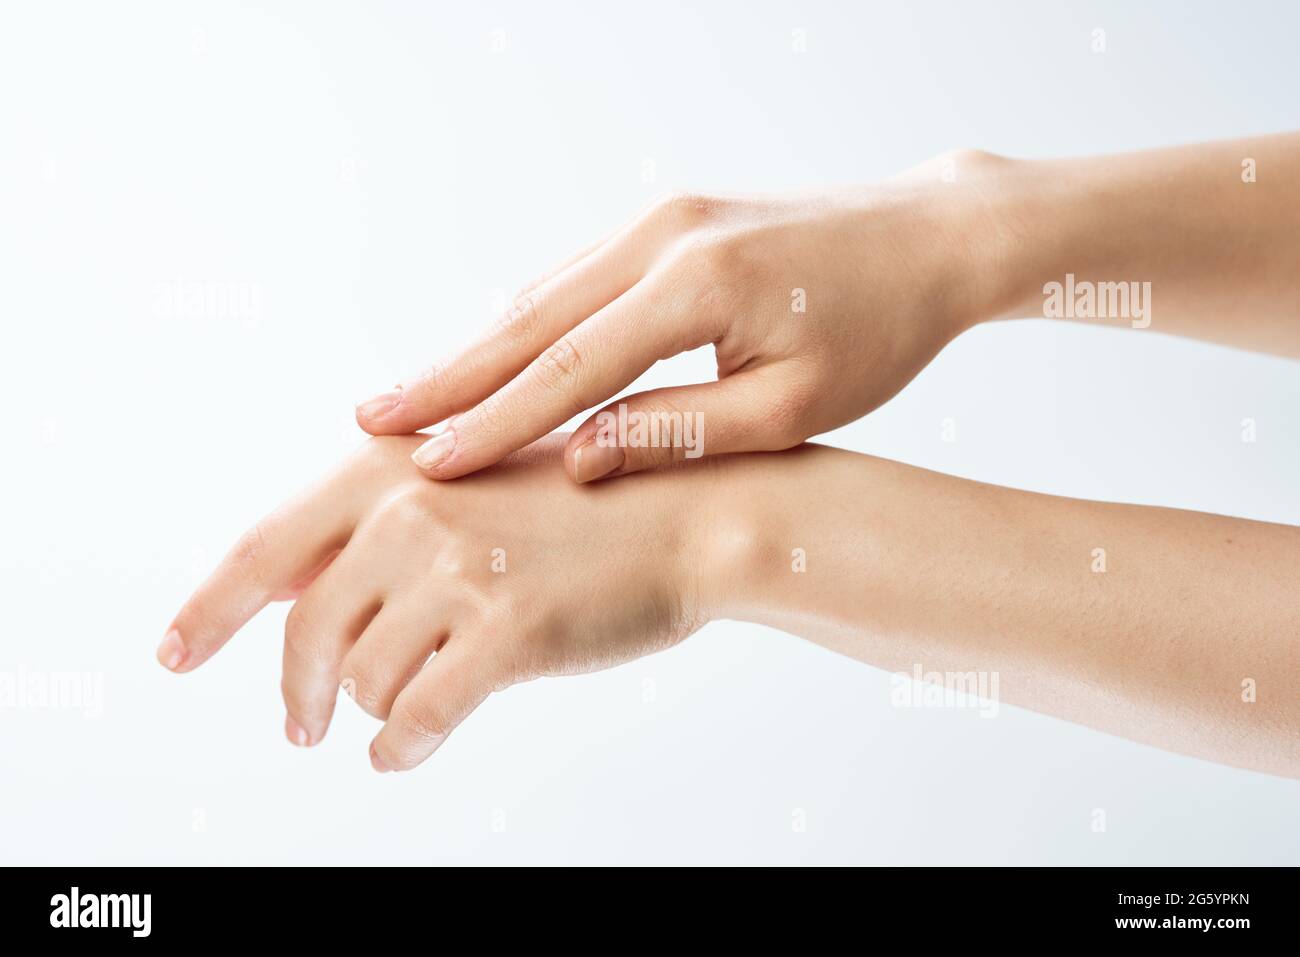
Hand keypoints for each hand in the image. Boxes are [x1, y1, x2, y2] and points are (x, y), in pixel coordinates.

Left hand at [156, 435, 719, 770]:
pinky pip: (416, 718)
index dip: (208, 606)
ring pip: (365, 681)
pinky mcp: (506, 632)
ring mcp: (459, 570)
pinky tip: (407, 750)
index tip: (175, 653)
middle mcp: (414, 510)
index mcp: (394, 468)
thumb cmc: (588, 505)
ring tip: (417, 703)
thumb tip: (283, 590)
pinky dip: (402, 746)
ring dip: (379, 707)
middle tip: (302, 727)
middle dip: (298, 692)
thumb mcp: (472, 484)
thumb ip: (375, 526)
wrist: (694, 515)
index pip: (267, 546)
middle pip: (306, 630)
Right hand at [356, 150, 1013, 481]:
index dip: (494, 421)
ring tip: (406, 399)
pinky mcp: (664, 224)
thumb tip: (576, 460)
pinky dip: (522, 325)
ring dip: (474, 348)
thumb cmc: (879, 333)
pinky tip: (483, 360)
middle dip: (447, 375)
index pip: (571, 368)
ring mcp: (659, 221)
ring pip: (542, 295)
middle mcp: (662, 237)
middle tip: (369, 421)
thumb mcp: (794, 404)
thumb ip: (681, 431)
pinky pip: (574, 280)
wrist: (928, 240)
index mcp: (698, 286)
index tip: (426, 465)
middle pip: (531, 319)